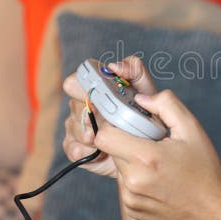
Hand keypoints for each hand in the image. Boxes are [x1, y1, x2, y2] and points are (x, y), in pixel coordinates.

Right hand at [61, 56, 157, 179]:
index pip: (76, 81)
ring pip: (73, 127)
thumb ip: (134, 70)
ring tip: (105, 140)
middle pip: (74, 105)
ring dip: (89, 135)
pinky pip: (72, 148)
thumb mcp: (145, 90)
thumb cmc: (146, 115)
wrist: (148, 149)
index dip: (82, 87)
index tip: (95, 98)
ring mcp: (78, 127)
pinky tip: (100, 153)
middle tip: (102, 123)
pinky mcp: (77, 148)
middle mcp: (83, 105)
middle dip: (88, 115)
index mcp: (96, 89)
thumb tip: (114, 66)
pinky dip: (86, 152)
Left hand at [93, 89, 220, 219]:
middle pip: (111, 150)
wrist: (212, 212)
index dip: (113, 125)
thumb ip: (166, 104)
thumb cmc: (205, 170)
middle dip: (126, 141)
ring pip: (118, 167)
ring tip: (158, 163)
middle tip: (152, 143)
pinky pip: (124, 184)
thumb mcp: (191, 129)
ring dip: (132, 160)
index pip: (104, 136)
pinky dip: (136, 178)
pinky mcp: (131, 208)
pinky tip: (158, 179)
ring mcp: (130, 198)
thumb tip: (140, 99)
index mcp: (146, 158)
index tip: (128, 123)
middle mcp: (133, 180)